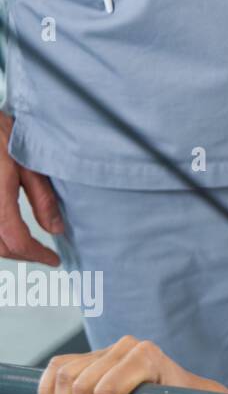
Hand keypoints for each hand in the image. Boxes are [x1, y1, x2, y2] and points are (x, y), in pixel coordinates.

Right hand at [0, 111, 61, 265]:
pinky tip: (8, 230)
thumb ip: (42, 198)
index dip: (37, 255)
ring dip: (6, 247)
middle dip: (22, 254)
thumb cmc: (0, 134)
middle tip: (42, 253)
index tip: (53, 259)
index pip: (17, 241)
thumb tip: (55, 229)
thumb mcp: (29, 163)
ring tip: (27, 245)